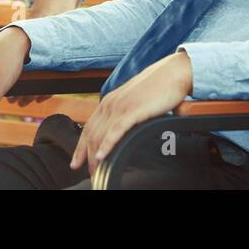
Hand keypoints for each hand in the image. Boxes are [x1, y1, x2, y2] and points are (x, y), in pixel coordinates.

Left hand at [71, 51, 192, 175]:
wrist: (173, 73)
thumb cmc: (158, 88)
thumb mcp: (136, 102)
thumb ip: (128, 115)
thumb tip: (126, 132)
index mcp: (109, 101)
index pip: (88, 127)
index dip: (80, 147)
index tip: (76, 162)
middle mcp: (110, 103)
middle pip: (90, 135)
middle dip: (86, 157)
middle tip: (90, 175)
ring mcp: (119, 106)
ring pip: (100, 135)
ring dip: (95, 157)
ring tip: (96, 173)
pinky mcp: (132, 110)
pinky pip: (115, 131)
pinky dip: (106, 145)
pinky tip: (101, 157)